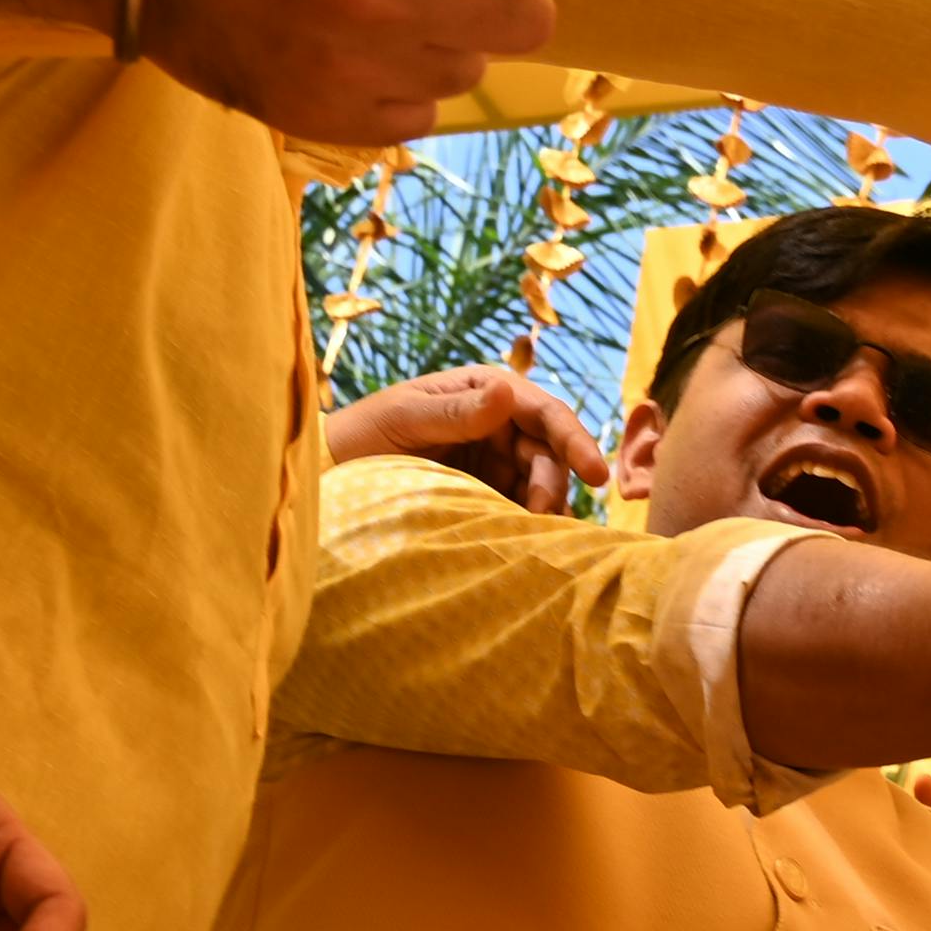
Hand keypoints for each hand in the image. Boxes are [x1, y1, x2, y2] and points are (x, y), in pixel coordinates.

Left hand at [328, 362, 605, 511]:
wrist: (334, 473)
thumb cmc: (364, 433)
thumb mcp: (406, 417)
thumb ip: (456, 410)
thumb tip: (507, 392)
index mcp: (485, 391)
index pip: (544, 412)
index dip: (574, 440)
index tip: (595, 473)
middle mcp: (499, 424)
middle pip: (549, 453)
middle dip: (554, 483)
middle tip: (543, 516)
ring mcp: (495, 462)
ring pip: (541, 483)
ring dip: (546, 506)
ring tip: (536, 533)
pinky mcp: (488, 495)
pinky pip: (521, 507)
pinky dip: (530, 523)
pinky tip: (529, 540)